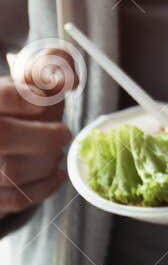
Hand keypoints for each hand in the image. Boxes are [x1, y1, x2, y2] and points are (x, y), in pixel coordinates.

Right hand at [0, 48, 79, 215]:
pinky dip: (42, 187)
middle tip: (63, 135)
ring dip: (44, 163)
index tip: (43, 100)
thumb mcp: (26, 82)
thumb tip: (64, 71)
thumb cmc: (14, 110)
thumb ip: (47, 65)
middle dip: (42, 137)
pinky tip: (54, 174)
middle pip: (3, 136)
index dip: (22, 96)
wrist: (4, 140)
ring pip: (11, 171)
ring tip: (53, 153)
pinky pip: (15, 199)